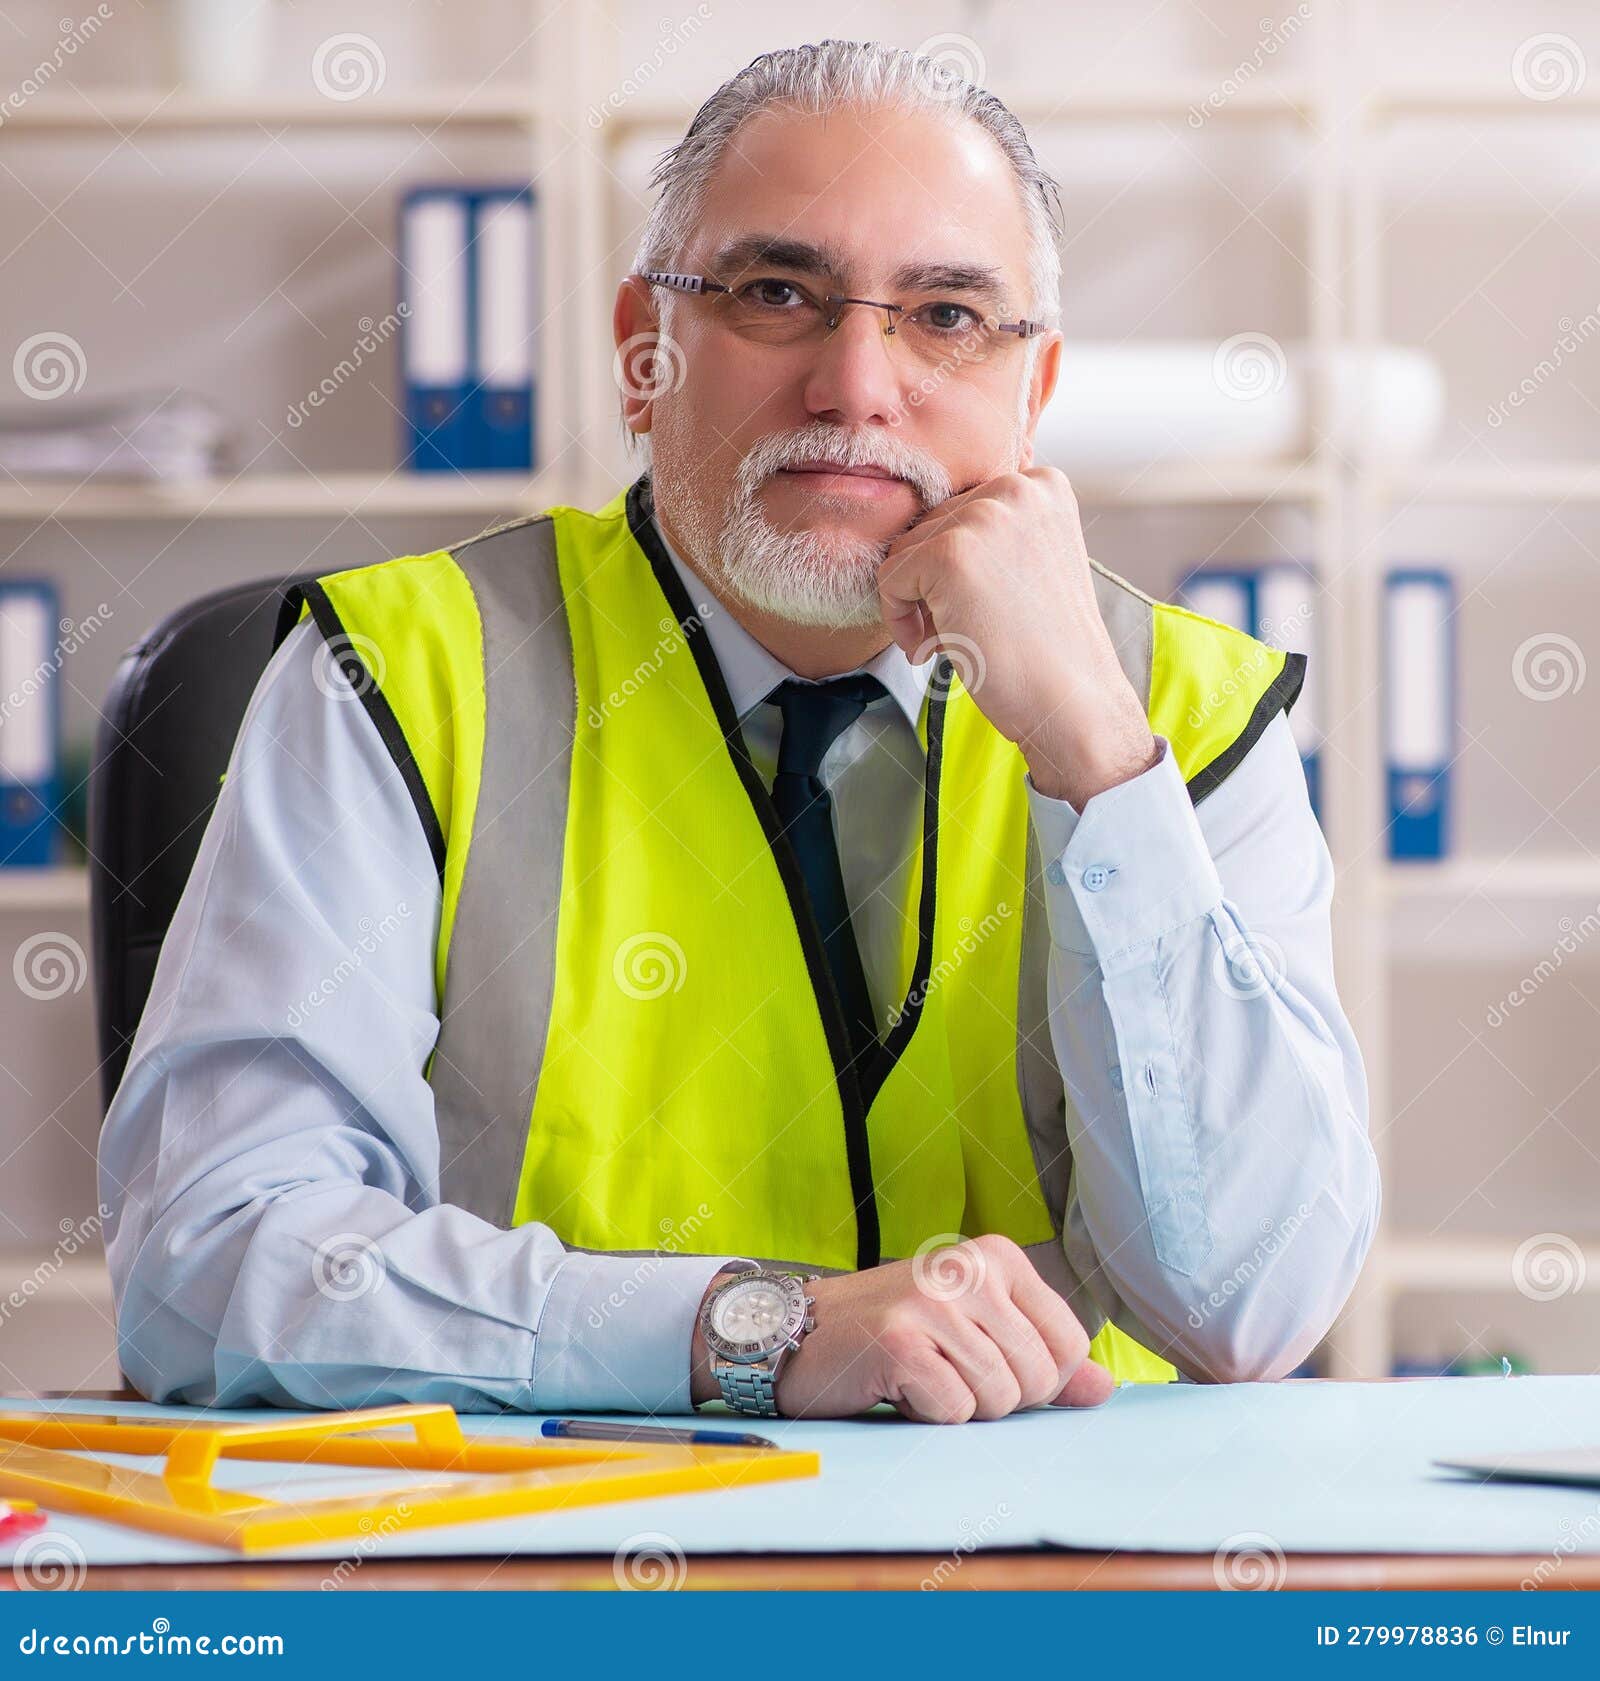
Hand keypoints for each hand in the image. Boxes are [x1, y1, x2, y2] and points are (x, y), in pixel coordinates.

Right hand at [703, 1235, 1113, 1422]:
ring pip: (998, 1400)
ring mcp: (934, 1301)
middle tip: (942, 1370)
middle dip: (995, 1398)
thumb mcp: (974, 1332)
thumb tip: (1104, 1389)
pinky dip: (926, 1414)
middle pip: (1038, 1378)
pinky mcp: (900, 1341)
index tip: (982, 1363)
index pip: (1070, 1346)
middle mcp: (971, 1267)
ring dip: (957, 1406)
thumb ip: (1042, 1358)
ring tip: (917, 1374)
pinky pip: (954, 1411)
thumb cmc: (893, 1337)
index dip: (1035, 1380)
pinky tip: (894, 1385)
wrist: (797, 1333)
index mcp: (998, 1257)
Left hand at [877, 467, 1158, 808]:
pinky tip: (938, 648)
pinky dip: (899, 621)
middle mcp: (1016, 487)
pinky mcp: (950, 554)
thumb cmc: (1046, 646)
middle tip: (971, 629)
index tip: (984, 607)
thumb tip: (915, 533)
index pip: (959, 510)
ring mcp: (984, 517)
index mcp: (1042, 484)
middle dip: (935, 585)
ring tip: (958, 638)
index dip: (959, 567)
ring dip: (917, 604)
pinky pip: (889, 579)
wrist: (1071, 700)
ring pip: (904, 552)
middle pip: (929, 527)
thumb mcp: (1031, 562)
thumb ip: (991, 534)